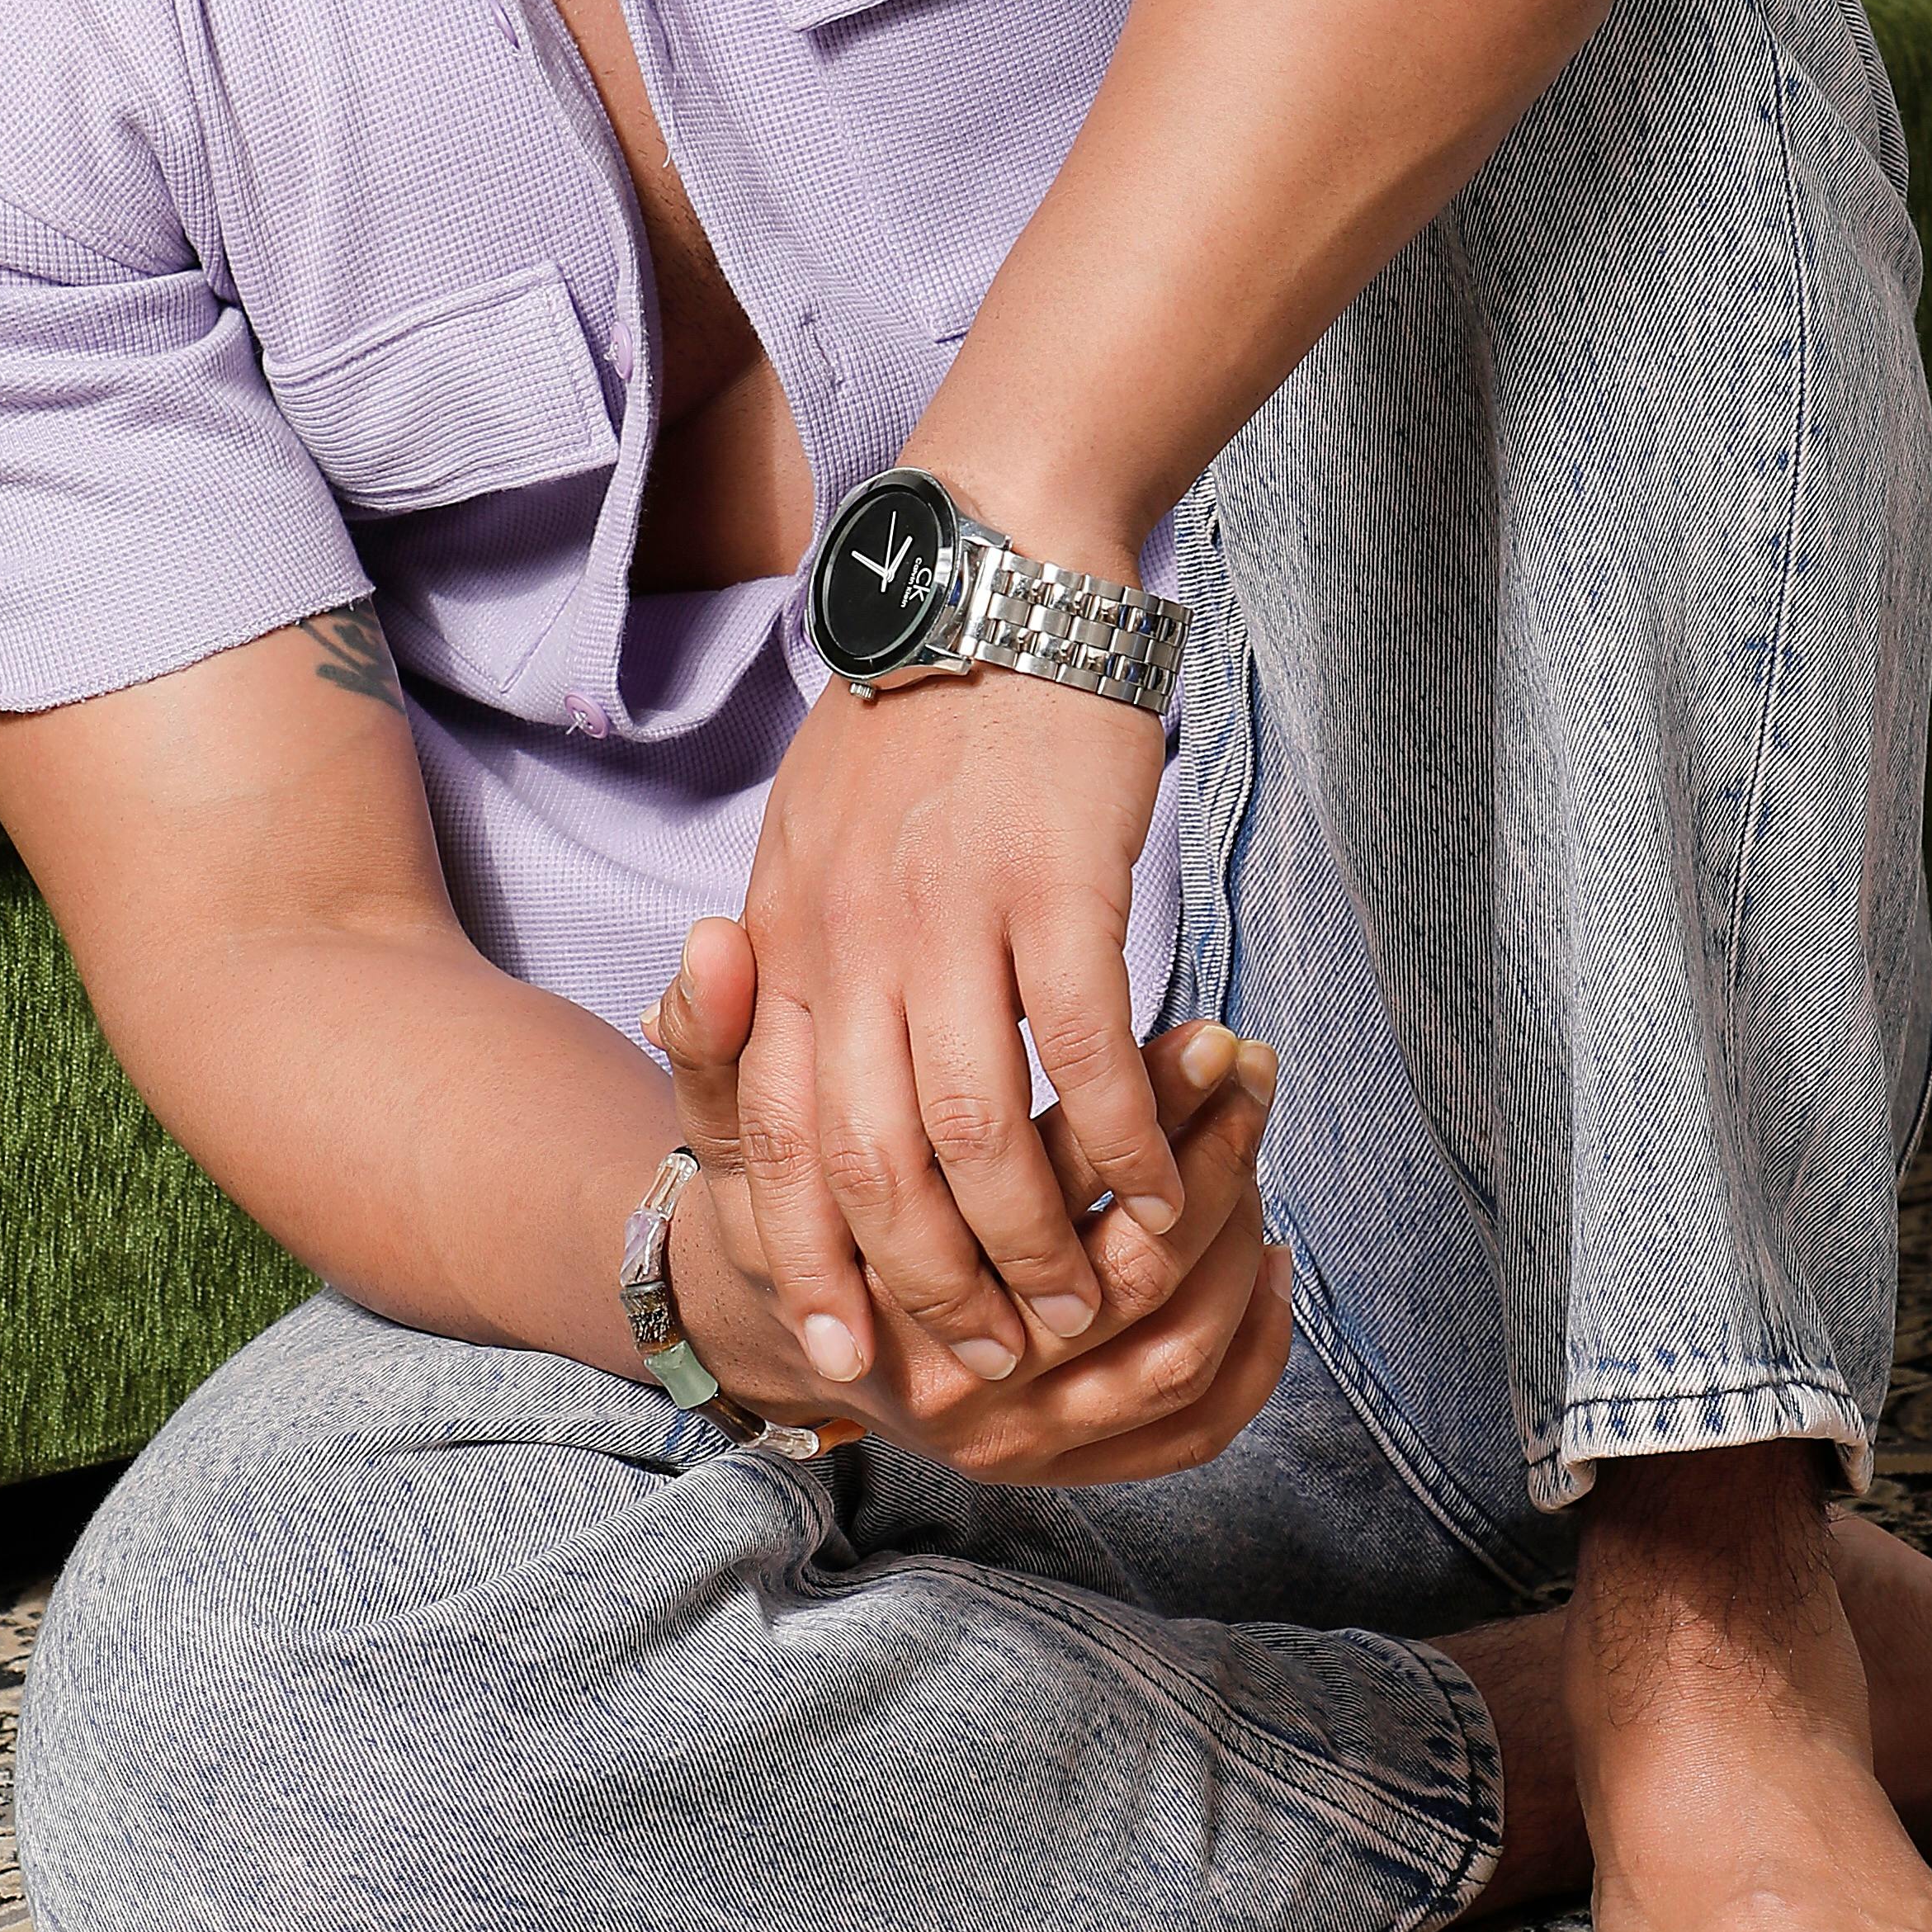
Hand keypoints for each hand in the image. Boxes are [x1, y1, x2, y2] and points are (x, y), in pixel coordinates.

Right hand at [647, 915, 1292, 1489]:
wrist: (784, 1332)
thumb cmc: (777, 1206)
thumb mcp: (730, 1124)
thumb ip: (719, 1039)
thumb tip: (710, 944)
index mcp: (897, 1295)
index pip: (1040, 1191)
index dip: (1133, 1106)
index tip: (1206, 1028)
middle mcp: (972, 1389)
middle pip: (1132, 1275)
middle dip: (1211, 1159)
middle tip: (1256, 1062)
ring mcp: (1035, 1440)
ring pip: (1180, 1348)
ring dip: (1242, 1236)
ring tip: (1261, 1124)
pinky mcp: (1084, 1464)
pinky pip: (1199, 1423)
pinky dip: (1254, 1347)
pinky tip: (1276, 1250)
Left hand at [732, 642, 1177, 1386]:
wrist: (989, 569)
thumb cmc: (909, 714)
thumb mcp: (805, 837)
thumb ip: (790, 959)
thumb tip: (770, 1060)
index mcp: (784, 935)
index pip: (772, 1132)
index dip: (806, 1251)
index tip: (837, 1349)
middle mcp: (851, 936)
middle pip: (871, 1159)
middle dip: (925, 1283)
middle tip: (984, 1362)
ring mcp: (955, 910)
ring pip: (980, 1127)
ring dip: (1033, 1239)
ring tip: (1081, 1306)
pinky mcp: (1059, 878)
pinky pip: (1089, 1049)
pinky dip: (1128, 1141)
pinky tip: (1161, 1196)